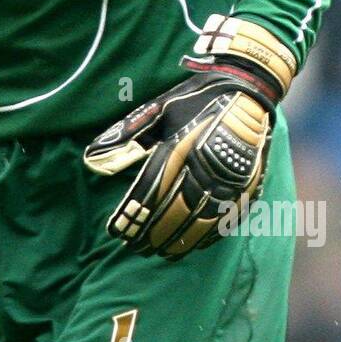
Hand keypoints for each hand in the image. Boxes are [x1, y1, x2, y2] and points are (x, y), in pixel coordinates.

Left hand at [84, 15, 296, 260]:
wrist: (249, 90)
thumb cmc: (197, 99)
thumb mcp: (160, 109)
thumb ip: (127, 135)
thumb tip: (91, 157)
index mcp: (180, 150)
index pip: (150, 195)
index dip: (133, 217)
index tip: (117, 232)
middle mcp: (204, 169)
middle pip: (173, 212)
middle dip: (151, 234)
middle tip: (135, 248)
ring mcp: (229, 181)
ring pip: (199, 222)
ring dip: (176, 240)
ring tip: (159, 251)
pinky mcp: (247, 185)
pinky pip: (226, 219)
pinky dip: (206, 236)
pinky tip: (192, 245)